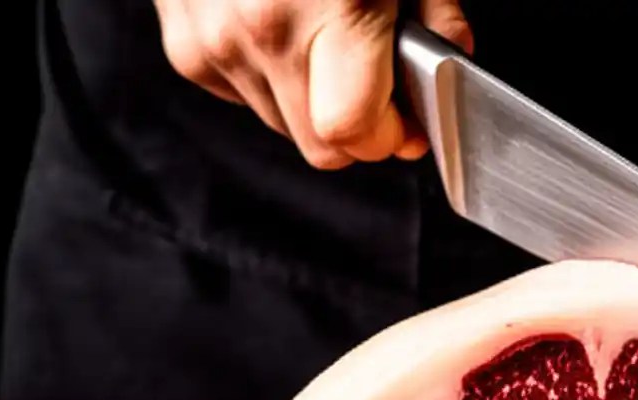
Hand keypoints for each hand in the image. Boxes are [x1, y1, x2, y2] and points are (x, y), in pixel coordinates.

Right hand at [153, 0, 472, 168]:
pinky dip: (269, 78)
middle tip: (376, 92)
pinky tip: (282, 28)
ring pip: (282, 126)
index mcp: (331, 9)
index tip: (405, 124)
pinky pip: (243, 95)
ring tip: (323, 42)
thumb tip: (452, 63)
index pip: (351, 132)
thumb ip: (436, 13)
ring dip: (312, 103)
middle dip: (356, 130)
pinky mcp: (185, 46)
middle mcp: (264, 31)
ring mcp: (215, 42)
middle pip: (319, 147)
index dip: (387, 137)